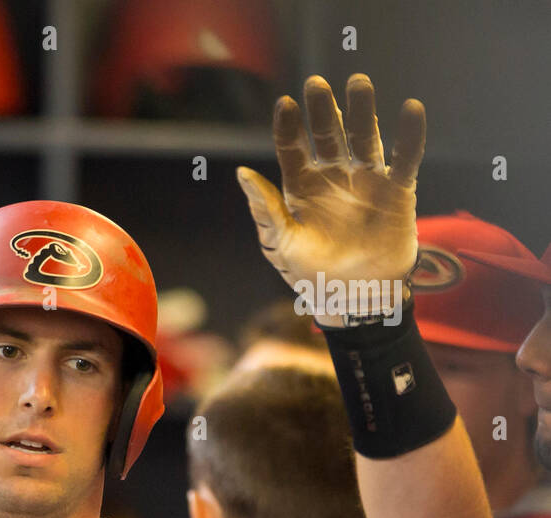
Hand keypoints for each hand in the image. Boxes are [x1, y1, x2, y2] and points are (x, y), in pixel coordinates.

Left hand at [236, 74, 424, 320]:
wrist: (352, 299)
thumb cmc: (310, 275)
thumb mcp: (281, 244)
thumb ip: (265, 208)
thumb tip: (241, 172)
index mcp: (300, 187)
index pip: (292, 148)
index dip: (288, 126)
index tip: (285, 104)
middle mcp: (333, 177)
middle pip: (327, 135)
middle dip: (322, 111)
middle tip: (317, 84)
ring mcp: (365, 181)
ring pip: (364, 138)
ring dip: (361, 111)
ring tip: (358, 83)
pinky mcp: (397, 192)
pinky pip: (405, 159)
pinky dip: (410, 136)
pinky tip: (411, 110)